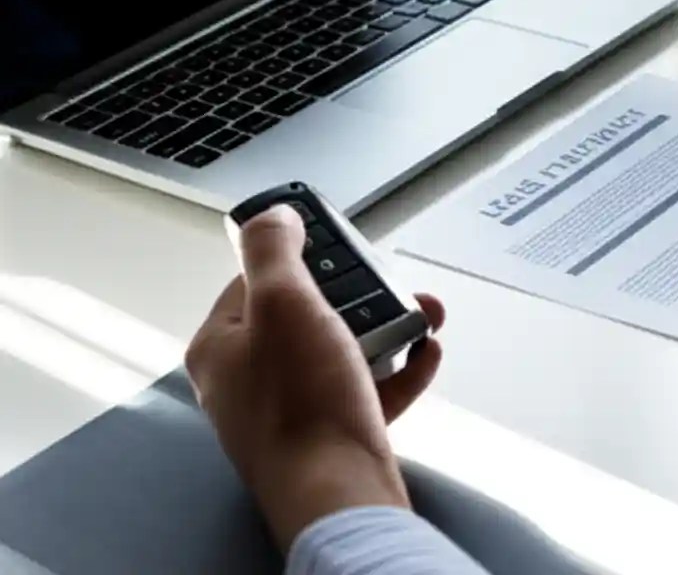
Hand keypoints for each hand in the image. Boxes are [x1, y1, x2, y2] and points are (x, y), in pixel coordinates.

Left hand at [186, 205, 445, 548]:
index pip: (254, 281)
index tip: (341, 248)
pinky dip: (399, 370)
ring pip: (342, 352)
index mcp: (222, 348)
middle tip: (394, 284)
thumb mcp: (282, 302)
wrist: (338, 491)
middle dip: (362, 294)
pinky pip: (368, 391)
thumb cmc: (302, 401)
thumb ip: (273, 249)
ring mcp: (291, 412)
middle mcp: (249, 382)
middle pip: (308, 316)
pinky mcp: (331, 436)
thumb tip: (272, 216)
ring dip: (389, 327)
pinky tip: (426, 354)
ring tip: (425, 314)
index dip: (301, 258)